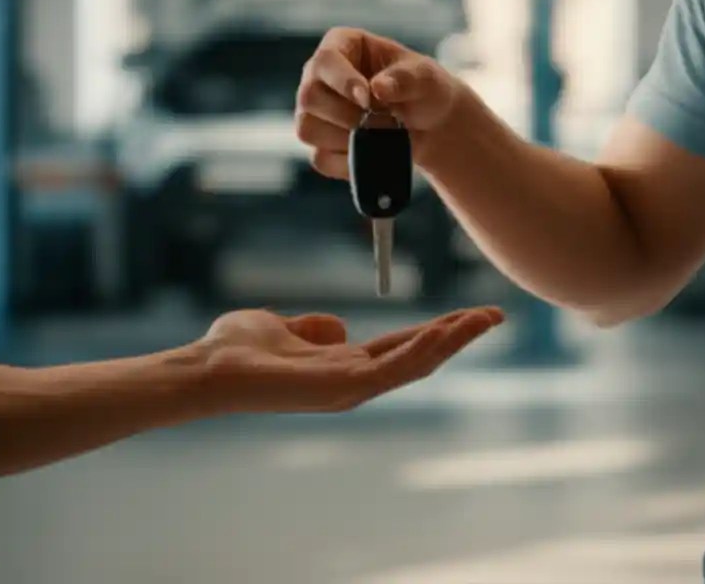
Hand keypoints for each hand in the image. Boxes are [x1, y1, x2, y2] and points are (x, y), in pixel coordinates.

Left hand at [187, 306, 503, 415]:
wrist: (208, 368)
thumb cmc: (233, 350)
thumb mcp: (281, 326)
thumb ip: (311, 326)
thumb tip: (335, 326)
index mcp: (343, 366)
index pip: (401, 346)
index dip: (437, 330)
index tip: (469, 315)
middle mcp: (353, 382)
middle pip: (418, 356)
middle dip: (458, 336)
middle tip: (495, 315)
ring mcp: (351, 389)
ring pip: (415, 364)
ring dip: (452, 341)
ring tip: (483, 319)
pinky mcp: (343, 389)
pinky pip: (393, 368)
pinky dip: (422, 349)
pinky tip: (446, 331)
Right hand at [295, 27, 469, 179]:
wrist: (429, 124)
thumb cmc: (423, 89)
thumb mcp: (425, 77)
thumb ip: (405, 79)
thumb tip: (377, 88)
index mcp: (342, 45)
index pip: (325, 60)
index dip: (343, 81)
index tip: (368, 98)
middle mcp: (319, 77)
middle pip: (309, 97)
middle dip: (348, 115)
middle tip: (382, 121)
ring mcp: (315, 112)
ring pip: (307, 130)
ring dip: (347, 138)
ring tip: (381, 135)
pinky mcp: (320, 144)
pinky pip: (320, 159)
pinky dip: (349, 162)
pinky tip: (373, 153)